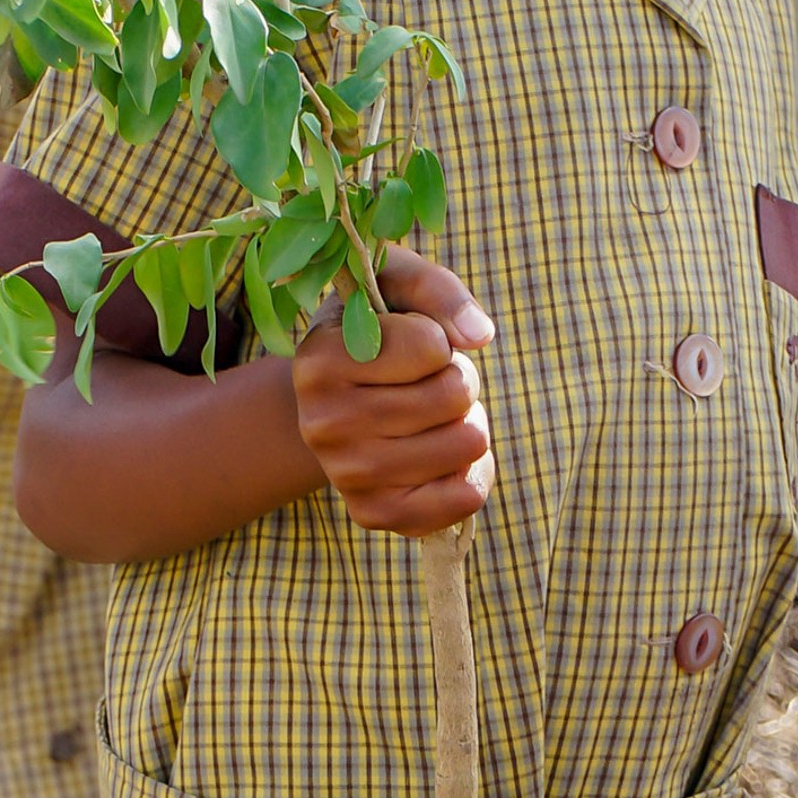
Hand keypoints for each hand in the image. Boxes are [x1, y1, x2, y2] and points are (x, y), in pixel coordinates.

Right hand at [291, 244, 494, 537]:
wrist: (337, 398)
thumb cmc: (376, 330)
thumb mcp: (395, 284)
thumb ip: (437, 289)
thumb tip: (479, 336)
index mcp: (318, 360)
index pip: (430, 345)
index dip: (437, 339)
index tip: (408, 342)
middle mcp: (322, 423)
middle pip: (453, 394)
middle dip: (458, 378)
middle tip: (428, 380)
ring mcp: (346, 474)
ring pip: (467, 442)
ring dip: (467, 421)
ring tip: (435, 414)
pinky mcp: (374, 513)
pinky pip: (463, 498)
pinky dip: (473, 471)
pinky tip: (447, 454)